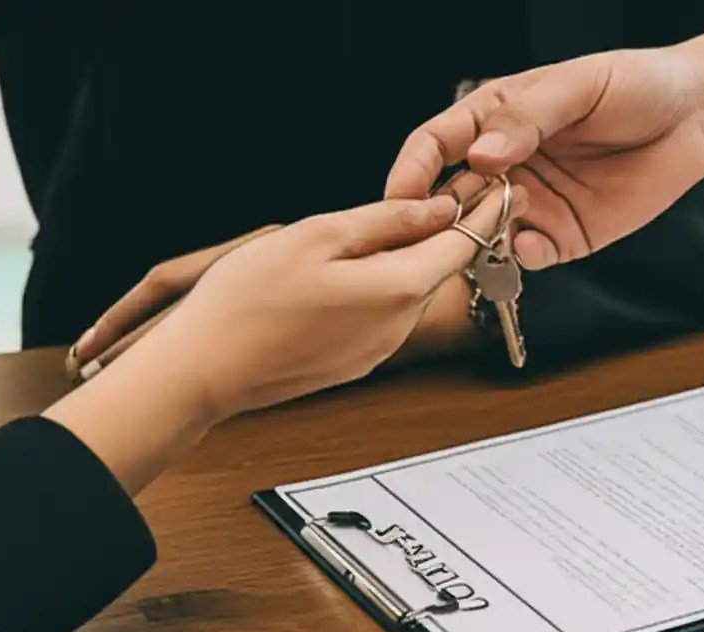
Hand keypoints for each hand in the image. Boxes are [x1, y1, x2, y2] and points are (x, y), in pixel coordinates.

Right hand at [69, 188, 508, 376]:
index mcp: (397, 289)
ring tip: (398, 225)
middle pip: (438, 269)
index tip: (499, 189)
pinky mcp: (355, 363)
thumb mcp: (317, 237)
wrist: (204, 370)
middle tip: (454, 194)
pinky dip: (386, 286)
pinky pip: (385, 315)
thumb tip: (436, 210)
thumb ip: (385, 221)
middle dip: (448, 233)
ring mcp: (378, 350)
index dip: (484, 214)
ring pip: (409, 292)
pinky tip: (357, 269)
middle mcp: (398, 327)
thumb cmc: (247, 302)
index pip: (463, 245)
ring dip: (412, 260)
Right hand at [384, 23, 703, 270]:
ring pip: (483, 233)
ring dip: (474, 243)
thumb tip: (482, 154)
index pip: (437, 143)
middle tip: (432, 232)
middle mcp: (506, 165)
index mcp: (497, 119)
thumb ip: (529, 117)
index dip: (413, 168)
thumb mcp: (579, 86)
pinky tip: (527, 248)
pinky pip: (528, 256)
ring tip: (478, 243)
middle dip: (436, 217)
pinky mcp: (564, 237)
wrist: (697, 118)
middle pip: (452, 197)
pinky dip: (519, 258)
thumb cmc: (636, 86)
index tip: (399, 193)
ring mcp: (533, 204)